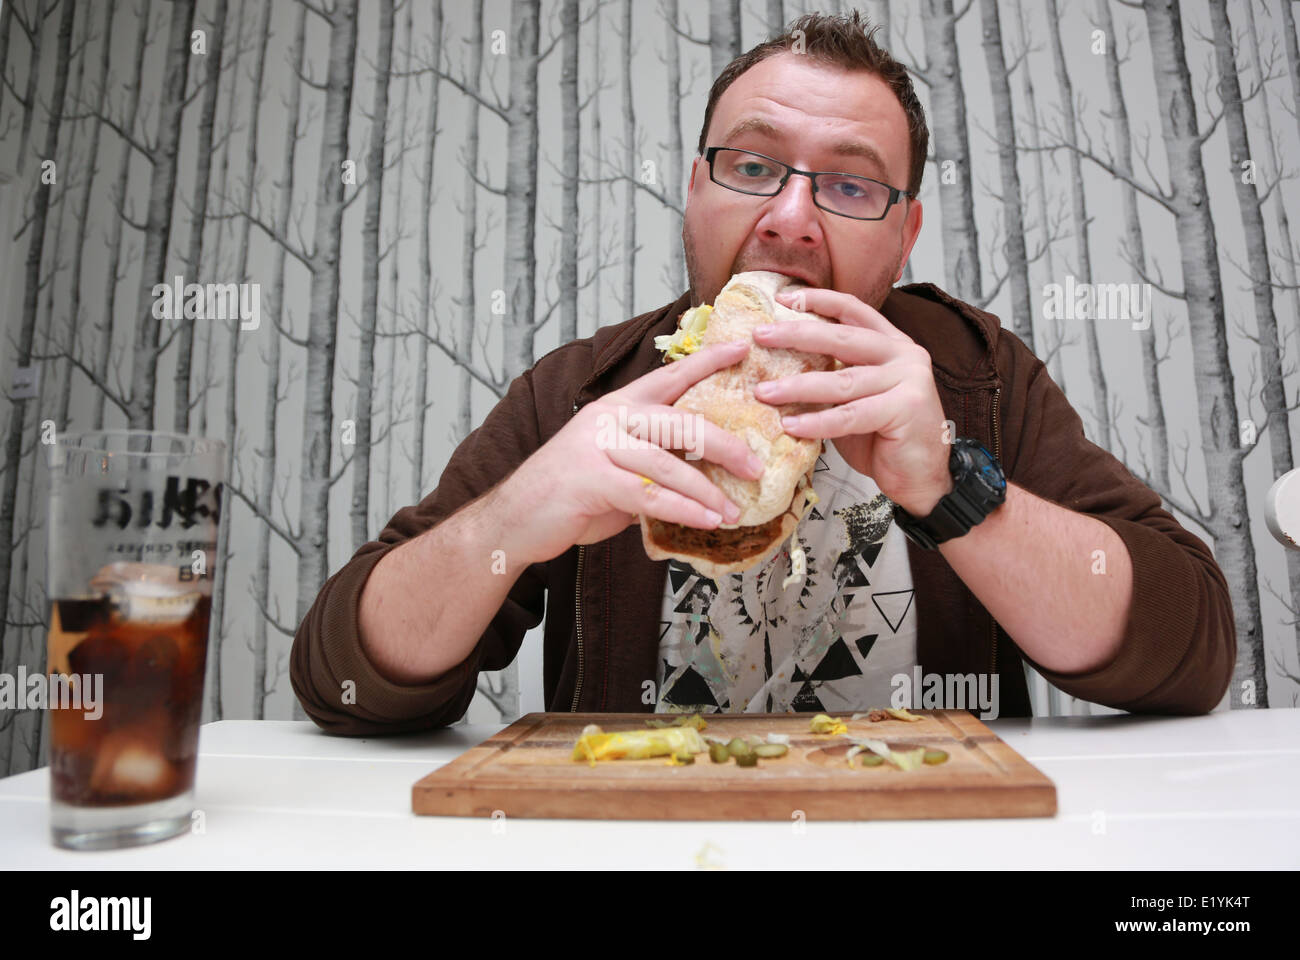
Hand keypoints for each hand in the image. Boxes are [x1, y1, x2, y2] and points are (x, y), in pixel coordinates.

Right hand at [501, 340, 767, 564]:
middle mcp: (610, 418)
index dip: (707, 361)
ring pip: (669, 463)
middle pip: (681, 422)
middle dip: (725, 444)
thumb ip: (651, 460)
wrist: (515, 518)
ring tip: (734, 510)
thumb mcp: (615, 465)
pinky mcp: (592, 480)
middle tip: (755, 464)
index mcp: (618, 406)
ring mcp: (599, 447)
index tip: (742, 349)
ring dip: (708, 492)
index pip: (670, 376)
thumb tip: (702, 473)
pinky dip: (684, 510)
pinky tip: (706, 522)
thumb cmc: (571, 493)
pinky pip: (650, 495)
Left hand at [751, 287, 952, 515]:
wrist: (921, 477)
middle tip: (760, 335)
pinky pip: (851, 415)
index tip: (781, 297)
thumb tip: (778, 365)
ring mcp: (909, 379)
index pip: (854, 310)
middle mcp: (904, 355)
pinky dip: (818, 421)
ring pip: (842, 380)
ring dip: (798, 386)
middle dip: (797, 334)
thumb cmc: (884, 438)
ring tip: (763, 392)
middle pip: (843, 337)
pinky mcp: (906, 409)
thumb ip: (833, 376)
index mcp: (892, 344)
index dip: (818, 300)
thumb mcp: (855, 398)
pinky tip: (791, 426)